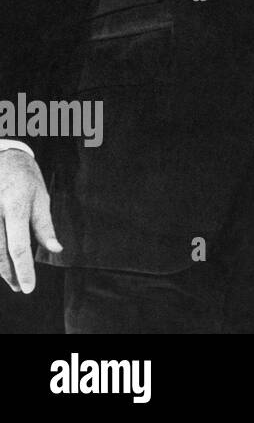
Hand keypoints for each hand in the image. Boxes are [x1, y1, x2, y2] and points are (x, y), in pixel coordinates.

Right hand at [0, 149, 61, 292]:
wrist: (3, 157)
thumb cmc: (25, 178)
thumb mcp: (41, 197)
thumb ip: (45, 225)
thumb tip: (56, 249)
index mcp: (15, 207)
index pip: (18, 246)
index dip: (22, 270)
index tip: (27, 288)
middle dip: (9, 274)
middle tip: (20, 287)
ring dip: (0, 266)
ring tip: (11, 277)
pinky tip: (1, 261)